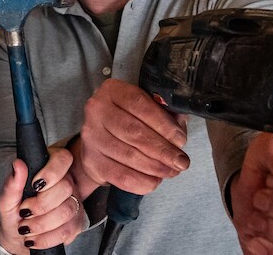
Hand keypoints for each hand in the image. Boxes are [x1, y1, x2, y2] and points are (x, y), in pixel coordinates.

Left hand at [0, 149, 85, 252]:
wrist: (18, 236)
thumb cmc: (14, 213)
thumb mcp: (7, 200)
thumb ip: (12, 184)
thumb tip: (17, 164)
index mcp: (49, 168)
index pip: (63, 159)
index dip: (51, 172)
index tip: (35, 185)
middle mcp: (66, 182)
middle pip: (66, 188)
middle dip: (41, 204)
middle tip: (24, 211)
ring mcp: (74, 202)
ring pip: (67, 210)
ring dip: (42, 224)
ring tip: (26, 228)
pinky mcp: (76, 223)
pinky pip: (67, 230)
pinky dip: (47, 238)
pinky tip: (35, 238)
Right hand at [71, 79, 189, 197]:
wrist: (100, 140)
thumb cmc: (129, 120)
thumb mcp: (146, 108)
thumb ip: (165, 113)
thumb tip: (180, 126)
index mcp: (113, 91)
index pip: (139, 104)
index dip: (163, 124)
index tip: (181, 140)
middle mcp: (97, 110)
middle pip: (134, 132)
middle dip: (163, 150)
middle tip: (181, 162)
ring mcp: (91, 136)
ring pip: (128, 155)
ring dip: (155, 167)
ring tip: (172, 171)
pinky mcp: (91, 160)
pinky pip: (120, 175)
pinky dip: (141, 181)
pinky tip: (155, 181)